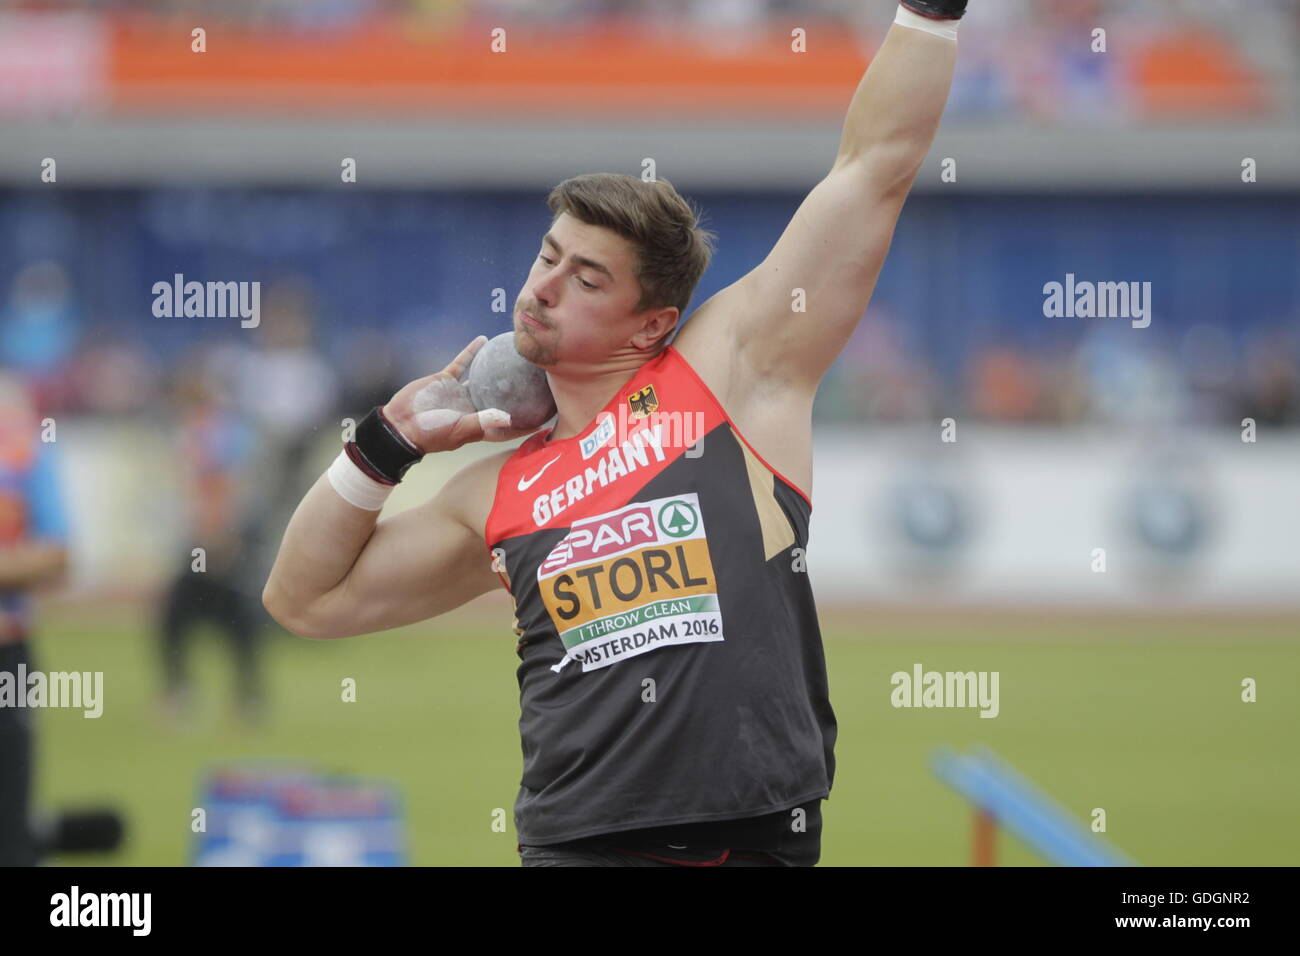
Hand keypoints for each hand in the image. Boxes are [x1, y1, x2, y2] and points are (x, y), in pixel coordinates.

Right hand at [381, 335, 538, 453]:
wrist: (399, 425)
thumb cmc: (430, 434)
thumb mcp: (458, 429)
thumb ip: (483, 422)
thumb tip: (508, 418)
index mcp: (480, 424)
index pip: (509, 424)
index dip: (528, 421)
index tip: (548, 414)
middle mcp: (473, 408)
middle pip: (501, 398)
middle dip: (519, 392)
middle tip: (539, 380)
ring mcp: (460, 393)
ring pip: (484, 377)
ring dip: (498, 367)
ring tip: (517, 354)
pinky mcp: (446, 380)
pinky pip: (462, 362)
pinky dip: (472, 352)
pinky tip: (485, 339)